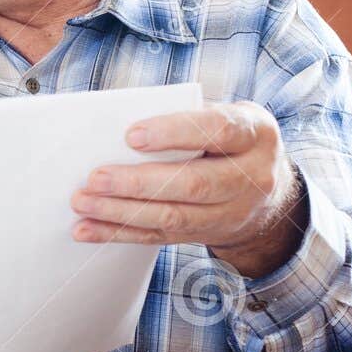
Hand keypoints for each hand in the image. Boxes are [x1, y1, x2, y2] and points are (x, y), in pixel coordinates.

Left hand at [69, 101, 306, 277]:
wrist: (268, 190)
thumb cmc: (230, 138)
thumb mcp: (225, 115)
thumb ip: (186, 115)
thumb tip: (121, 125)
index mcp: (255, 134)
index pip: (217, 130)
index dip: (175, 132)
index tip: (132, 135)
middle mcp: (250, 177)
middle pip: (193, 183)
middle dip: (138, 183)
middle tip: (96, 178)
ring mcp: (231, 212)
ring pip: (173, 216)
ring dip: (122, 211)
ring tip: (83, 202)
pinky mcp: (205, 234)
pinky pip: (158, 236)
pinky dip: (118, 233)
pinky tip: (87, 228)